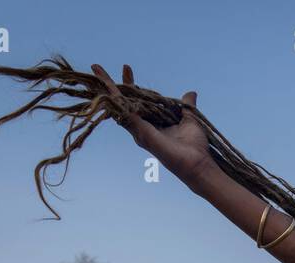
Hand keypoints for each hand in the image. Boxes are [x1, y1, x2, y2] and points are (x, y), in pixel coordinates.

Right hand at [90, 64, 215, 185]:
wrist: (197, 163)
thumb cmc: (194, 146)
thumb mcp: (189, 119)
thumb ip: (186, 106)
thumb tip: (190, 93)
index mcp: (153, 122)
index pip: (137, 100)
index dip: (131, 84)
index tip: (126, 67)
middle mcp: (143, 126)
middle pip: (123, 102)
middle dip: (110, 84)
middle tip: (96, 67)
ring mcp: (140, 130)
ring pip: (119, 106)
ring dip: (108, 88)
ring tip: (96, 71)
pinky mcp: (141, 133)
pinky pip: (125, 113)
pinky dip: (116, 100)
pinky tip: (108, 87)